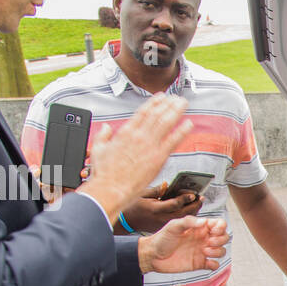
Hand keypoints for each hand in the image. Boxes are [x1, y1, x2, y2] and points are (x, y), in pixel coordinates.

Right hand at [79, 95, 192, 220]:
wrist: (110, 188)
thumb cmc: (104, 174)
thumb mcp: (97, 149)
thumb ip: (102, 136)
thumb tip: (106, 128)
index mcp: (125, 132)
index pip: (143, 112)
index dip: (154, 103)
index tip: (161, 97)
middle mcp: (139, 136)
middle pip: (157, 114)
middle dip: (169, 104)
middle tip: (177, 98)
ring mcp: (149, 146)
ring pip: (166, 123)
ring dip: (176, 111)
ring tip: (184, 104)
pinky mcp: (158, 158)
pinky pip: (173, 141)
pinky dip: (182, 131)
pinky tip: (189, 124)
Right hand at [118, 182, 202, 234]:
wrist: (127, 221)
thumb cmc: (134, 206)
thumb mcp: (142, 194)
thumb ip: (157, 190)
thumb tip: (167, 185)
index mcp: (155, 209)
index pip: (174, 204)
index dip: (185, 198)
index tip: (194, 193)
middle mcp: (161, 218)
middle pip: (183, 213)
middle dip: (194, 205)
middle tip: (201, 197)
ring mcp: (164, 224)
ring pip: (183, 218)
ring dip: (193, 210)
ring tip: (199, 201)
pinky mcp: (165, 226)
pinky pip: (179, 221)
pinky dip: (187, 214)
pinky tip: (191, 208)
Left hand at [139, 216, 229, 273]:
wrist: (152, 256)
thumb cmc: (161, 238)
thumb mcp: (173, 226)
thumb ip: (189, 222)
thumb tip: (205, 222)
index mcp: (199, 227)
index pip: (219, 224)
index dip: (221, 227)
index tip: (213, 231)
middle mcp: (203, 239)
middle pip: (224, 237)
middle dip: (221, 240)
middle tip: (208, 242)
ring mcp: (202, 252)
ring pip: (222, 251)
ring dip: (218, 251)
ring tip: (205, 252)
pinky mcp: (200, 264)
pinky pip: (215, 265)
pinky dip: (214, 264)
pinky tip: (205, 262)